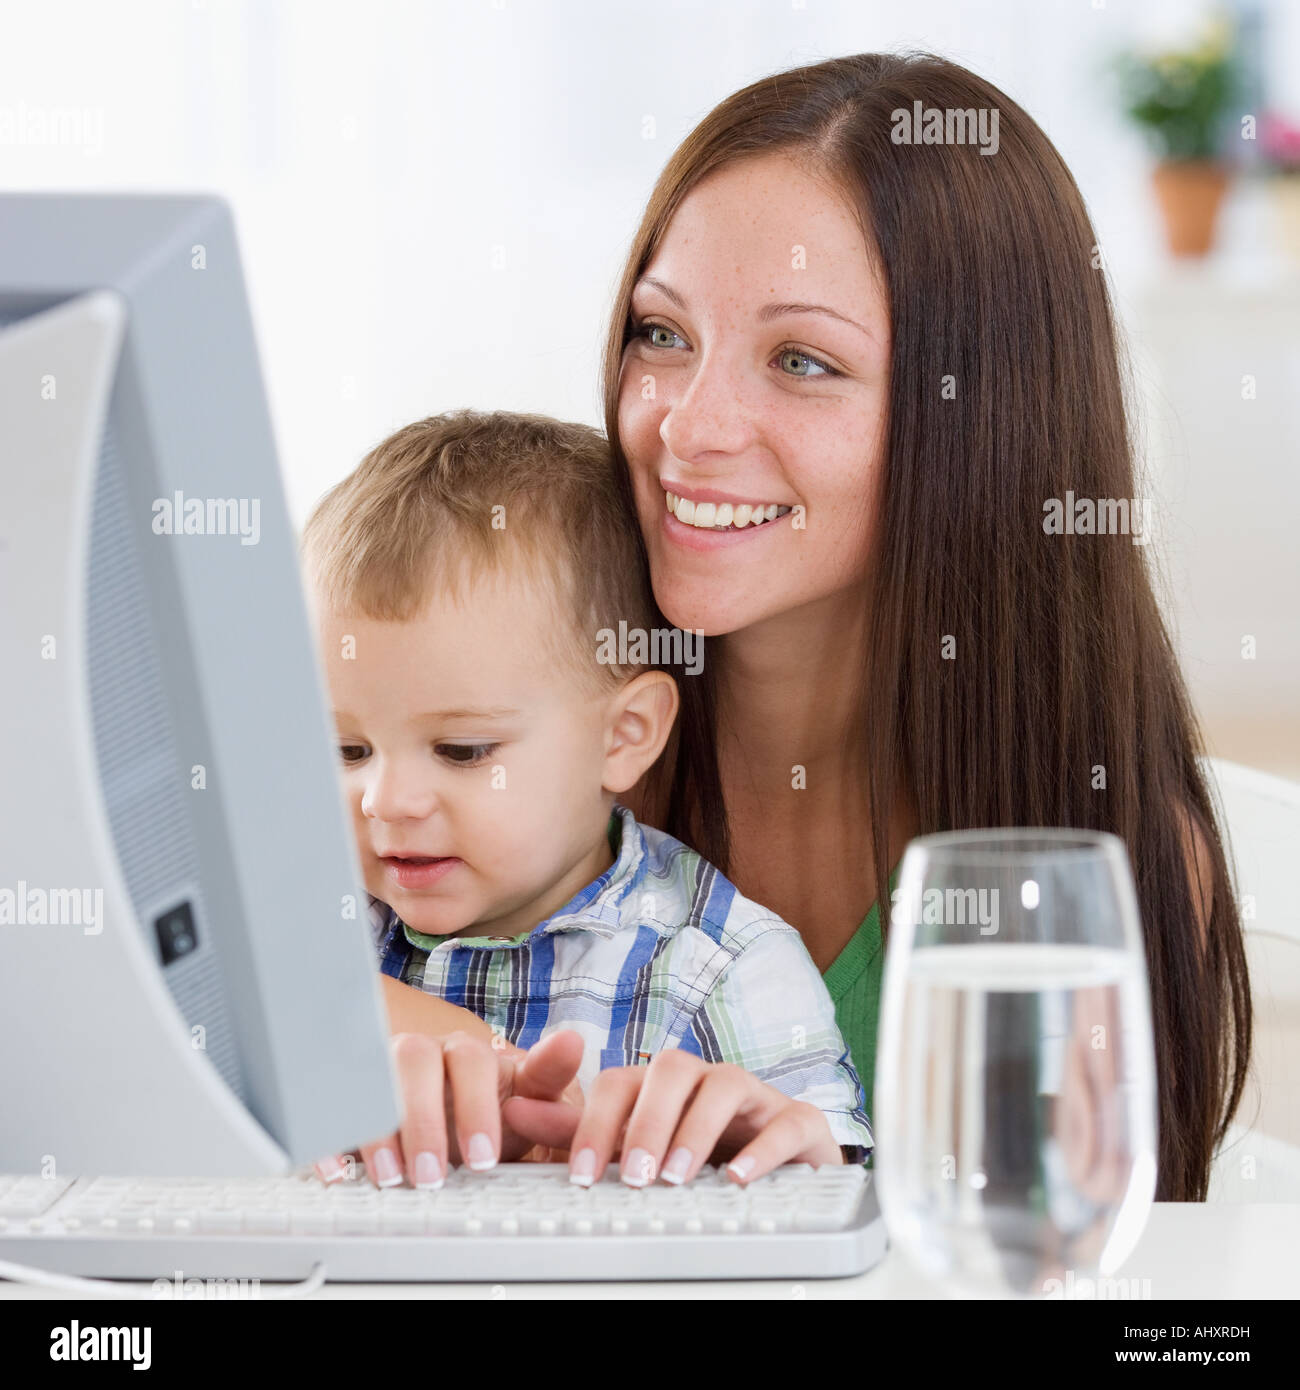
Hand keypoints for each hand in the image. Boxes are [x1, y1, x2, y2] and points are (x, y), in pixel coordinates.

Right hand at [312, 1027, 584, 1187]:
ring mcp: (382, 1071)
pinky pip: (329, 1101)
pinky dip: (331, 1136)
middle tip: (433, 1176)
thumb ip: (548, 1080)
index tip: (484, 1159)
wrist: (449, 1116)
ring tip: (392, 1178)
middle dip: (424, 1120)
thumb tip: (573, 1042)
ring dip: (380, 1127)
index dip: (476, 1107)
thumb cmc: (490, 1109)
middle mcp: (423, 1055)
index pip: (472, 1060)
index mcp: (469, 1055)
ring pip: (372, 1076)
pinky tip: (339, 1172)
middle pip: (416, 1060)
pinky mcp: (347, 1096)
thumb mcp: (525, 1102)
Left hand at [502, 1049, 843, 1187]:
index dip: (597, 1123)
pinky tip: (738, 1178)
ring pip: (725, 1084)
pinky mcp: (799, 1121)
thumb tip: (514, 1109)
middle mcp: (705, 1079)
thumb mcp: (633, 1146)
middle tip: (637, 1176)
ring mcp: (754, 1096)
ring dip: (697, 1130)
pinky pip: (784, 1121)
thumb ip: (578, 1129)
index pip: (622, 1080)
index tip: (584, 1175)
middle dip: (648, 1121)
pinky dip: (761, 1149)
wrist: (783, 1169)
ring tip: (678, 1177)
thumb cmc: (698, 1155)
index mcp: (662, 1084)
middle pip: (672, 1068)